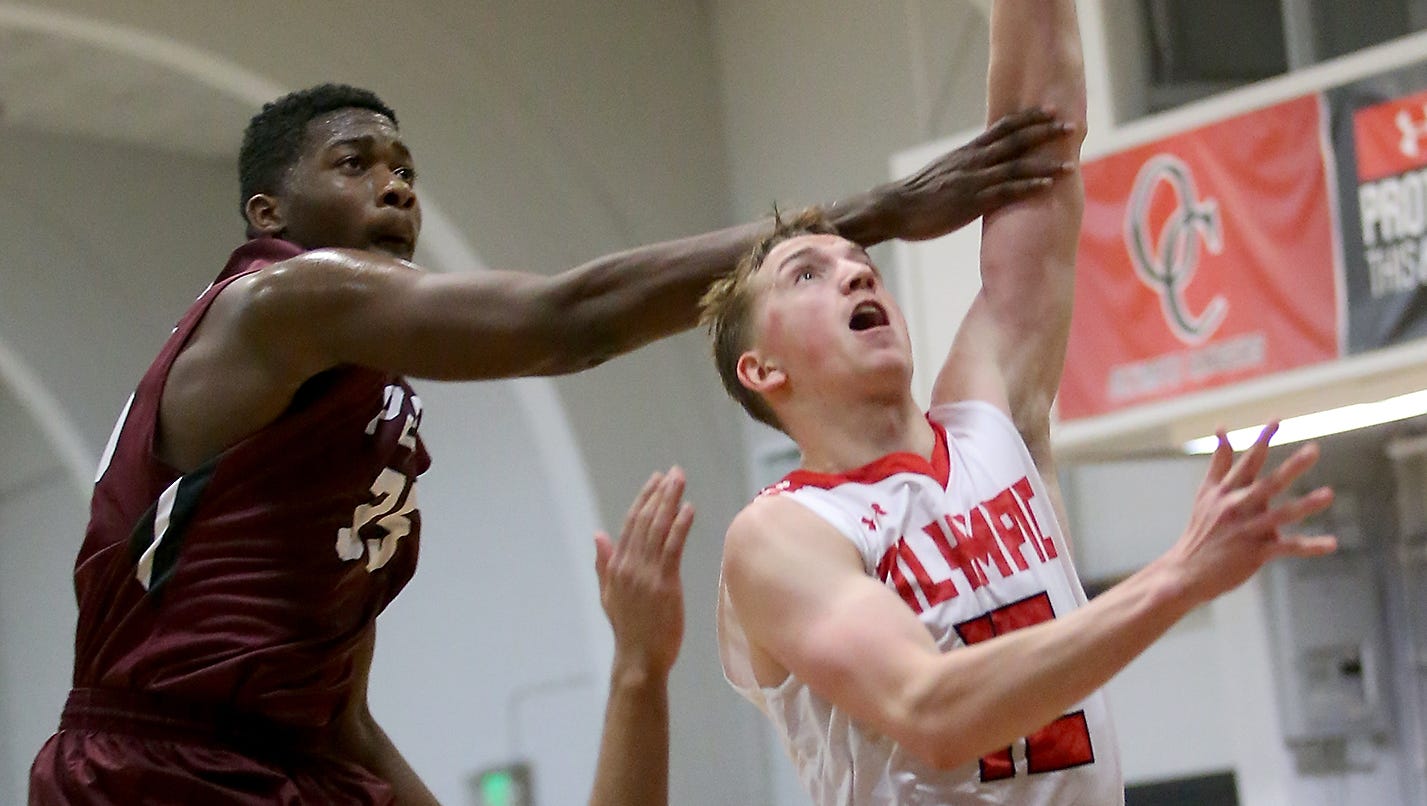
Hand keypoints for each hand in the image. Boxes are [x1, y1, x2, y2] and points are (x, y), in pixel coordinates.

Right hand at [595, 467, 693, 678]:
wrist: (639, 659)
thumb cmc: (630, 630)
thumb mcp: (609, 594)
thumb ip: (603, 563)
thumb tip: (597, 535)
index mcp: (616, 566)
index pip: (630, 524)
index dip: (644, 499)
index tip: (656, 480)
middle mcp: (628, 565)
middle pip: (644, 520)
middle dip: (659, 493)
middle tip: (673, 471)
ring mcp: (645, 574)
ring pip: (657, 529)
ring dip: (669, 501)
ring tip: (680, 480)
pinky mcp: (664, 584)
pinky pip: (672, 548)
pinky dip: (679, 526)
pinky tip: (688, 508)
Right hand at [875, 107, 1074, 241]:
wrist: (894, 208)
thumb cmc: (917, 195)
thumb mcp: (944, 172)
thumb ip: (966, 167)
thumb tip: (982, 166)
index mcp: (967, 152)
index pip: (1003, 127)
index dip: (1029, 118)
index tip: (1051, 111)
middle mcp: (973, 161)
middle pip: (1015, 141)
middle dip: (1045, 133)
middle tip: (1072, 127)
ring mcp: (973, 181)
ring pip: (1015, 166)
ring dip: (1044, 164)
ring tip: (1069, 164)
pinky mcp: (971, 202)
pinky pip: (1005, 192)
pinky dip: (1027, 187)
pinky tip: (1046, 186)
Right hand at [1168, 423, 1336, 603]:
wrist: (1187, 570)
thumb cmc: (1201, 529)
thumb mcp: (1206, 493)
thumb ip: (1219, 462)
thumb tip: (1222, 429)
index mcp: (1225, 492)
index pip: (1247, 462)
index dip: (1263, 440)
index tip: (1277, 420)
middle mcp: (1235, 508)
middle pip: (1267, 484)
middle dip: (1291, 468)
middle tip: (1314, 450)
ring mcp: (1246, 531)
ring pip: (1280, 515)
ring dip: (1305, 505)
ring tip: (1328, 494)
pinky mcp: (1254, 553)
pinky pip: (1287, 548)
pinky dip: (1310, 546)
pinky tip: (1332, 543)